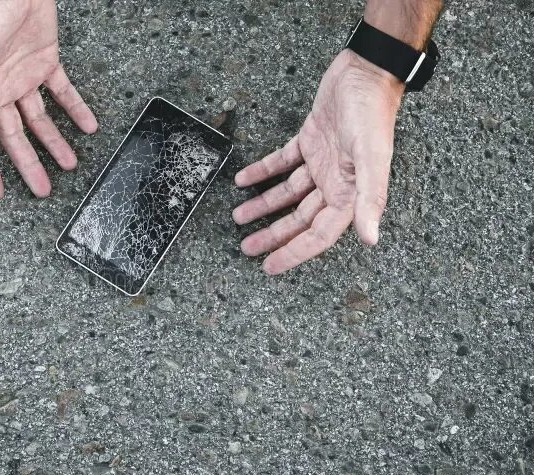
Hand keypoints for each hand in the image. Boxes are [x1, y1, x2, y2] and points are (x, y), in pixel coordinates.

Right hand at [0, 0, 97, 199]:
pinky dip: (76, 109)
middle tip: (42, 190)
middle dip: (28, 165)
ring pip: (40, 120)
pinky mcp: (46, 63)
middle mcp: (0, 90)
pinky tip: (87, 126)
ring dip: (55, 143)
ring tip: (70, 164)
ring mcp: (23, 78)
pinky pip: (62, 93)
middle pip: (14, 138)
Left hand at [232, 49, 404, 274]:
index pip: (318, 234)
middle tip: (246, 248)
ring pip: (287, 193)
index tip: (271, 266)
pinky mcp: (308, 141)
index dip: (295, 252)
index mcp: (350, 193)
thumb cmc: (372, 113)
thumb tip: (370, 238)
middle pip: (298, 219)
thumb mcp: (373, 158)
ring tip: (238, 218)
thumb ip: (370, 199)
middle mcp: (335, 183)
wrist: (365, 70)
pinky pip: (281, 163)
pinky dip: (262, 172)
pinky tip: (243, 180)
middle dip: (272, 235)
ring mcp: (320, 163)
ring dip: (262, 205)